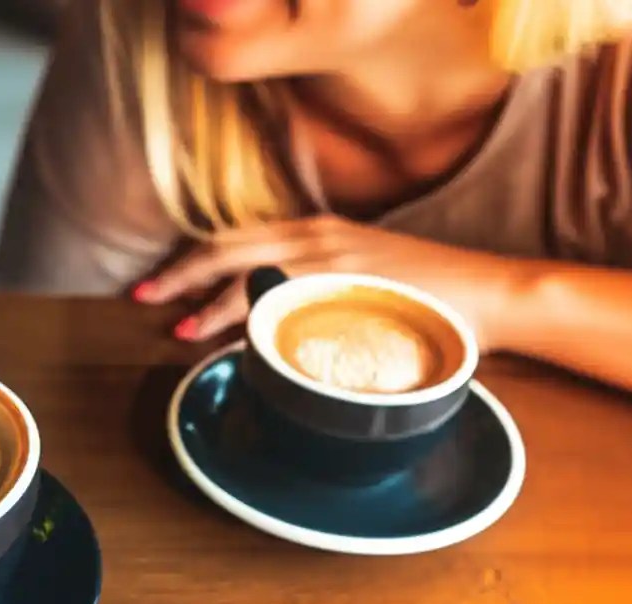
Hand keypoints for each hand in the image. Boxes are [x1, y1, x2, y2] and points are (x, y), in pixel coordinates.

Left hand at [133, 215, 523, 348]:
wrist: (490, 292)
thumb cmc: (425, 290)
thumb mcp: (358, 274)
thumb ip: (310, 286)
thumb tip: (263, 318)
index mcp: (314, 232)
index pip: (235, 239)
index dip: (191, 261)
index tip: (157, 285)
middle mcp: (316, 238)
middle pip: (229, 249)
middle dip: (180, 275)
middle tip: (142, 298)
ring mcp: (335, 262)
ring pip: (252, 277)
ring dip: (210, 306)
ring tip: (179, 330)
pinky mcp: (355, 290)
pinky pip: (291, 305)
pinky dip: (256, 324)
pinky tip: (237, 344)